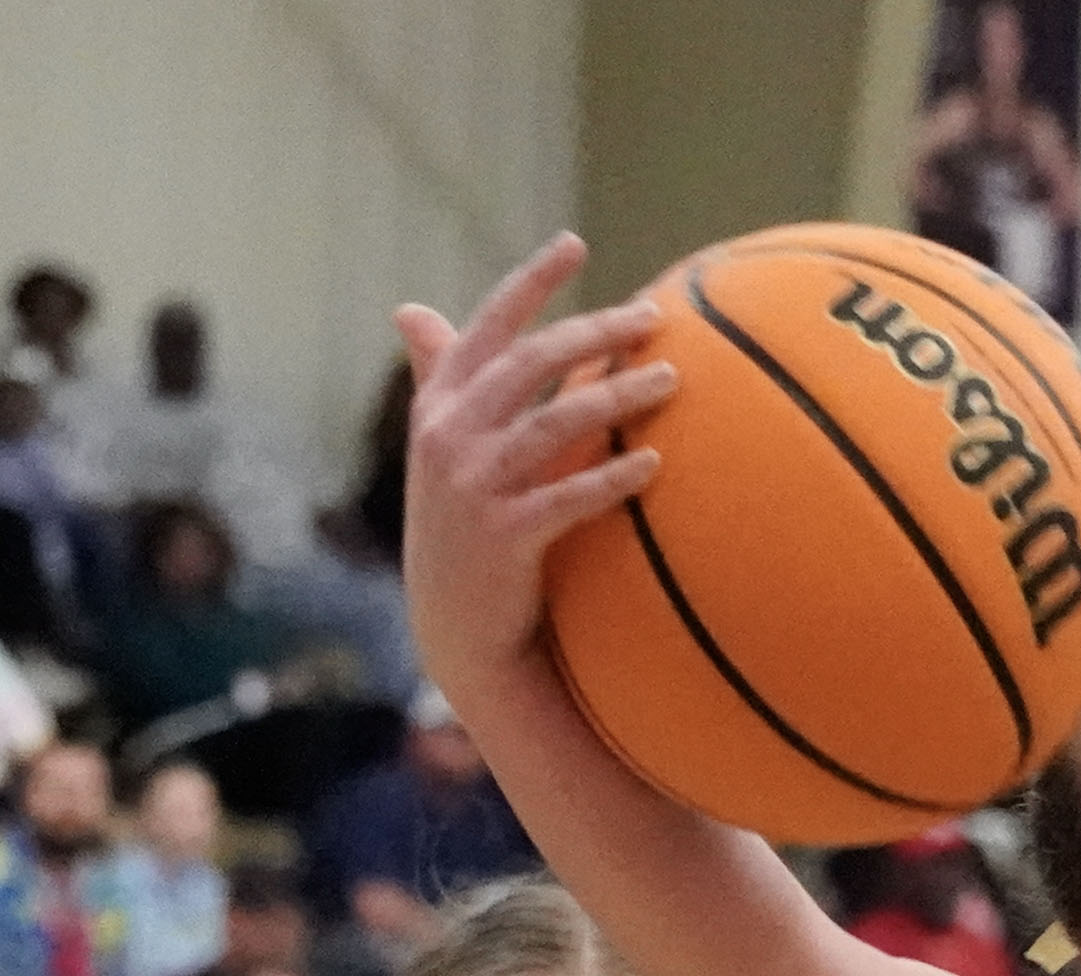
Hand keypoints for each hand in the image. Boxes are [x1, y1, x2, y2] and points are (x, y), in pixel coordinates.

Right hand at [394, 236, 676, 703]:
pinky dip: (612, 477)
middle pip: (531, 363)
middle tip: (653, 317)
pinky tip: (654, 461)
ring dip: (618, 396)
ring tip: (671, 381)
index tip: (576, 243)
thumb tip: (409, 311)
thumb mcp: (436, 447)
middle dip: (595, 331)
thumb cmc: (458, 524)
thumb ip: (436, 377)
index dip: (532, 282)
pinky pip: (567, 497)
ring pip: (555, 423)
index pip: (488, 327)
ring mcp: (473, 489)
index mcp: (439, 407)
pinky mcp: (503, 538)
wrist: (454, 627)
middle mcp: (449, 439)